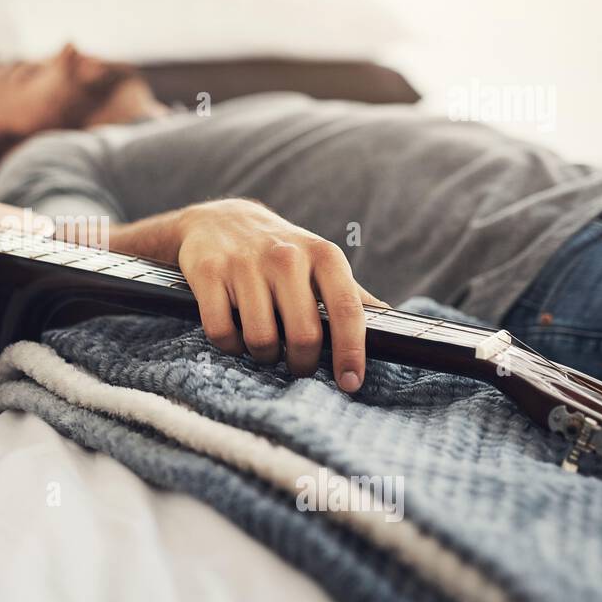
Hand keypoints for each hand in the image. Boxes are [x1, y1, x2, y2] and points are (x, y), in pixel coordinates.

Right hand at [174, 199, 386, 391]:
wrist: (220, 220)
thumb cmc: (280, 251)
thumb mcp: (319, 262)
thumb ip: (352, 296)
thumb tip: (392, 328)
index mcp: (323, 255)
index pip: (346, 311)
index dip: (351, 353)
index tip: (351, 382)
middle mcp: (286, 256)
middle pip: (303, 335)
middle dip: (302, 363)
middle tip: (298, 365)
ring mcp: (245, 264)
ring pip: (261, 339)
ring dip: (263, 355)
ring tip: (264, 346)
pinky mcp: (209, 273)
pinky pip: (222, 331)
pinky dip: (230, 345)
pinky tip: (235, 336)